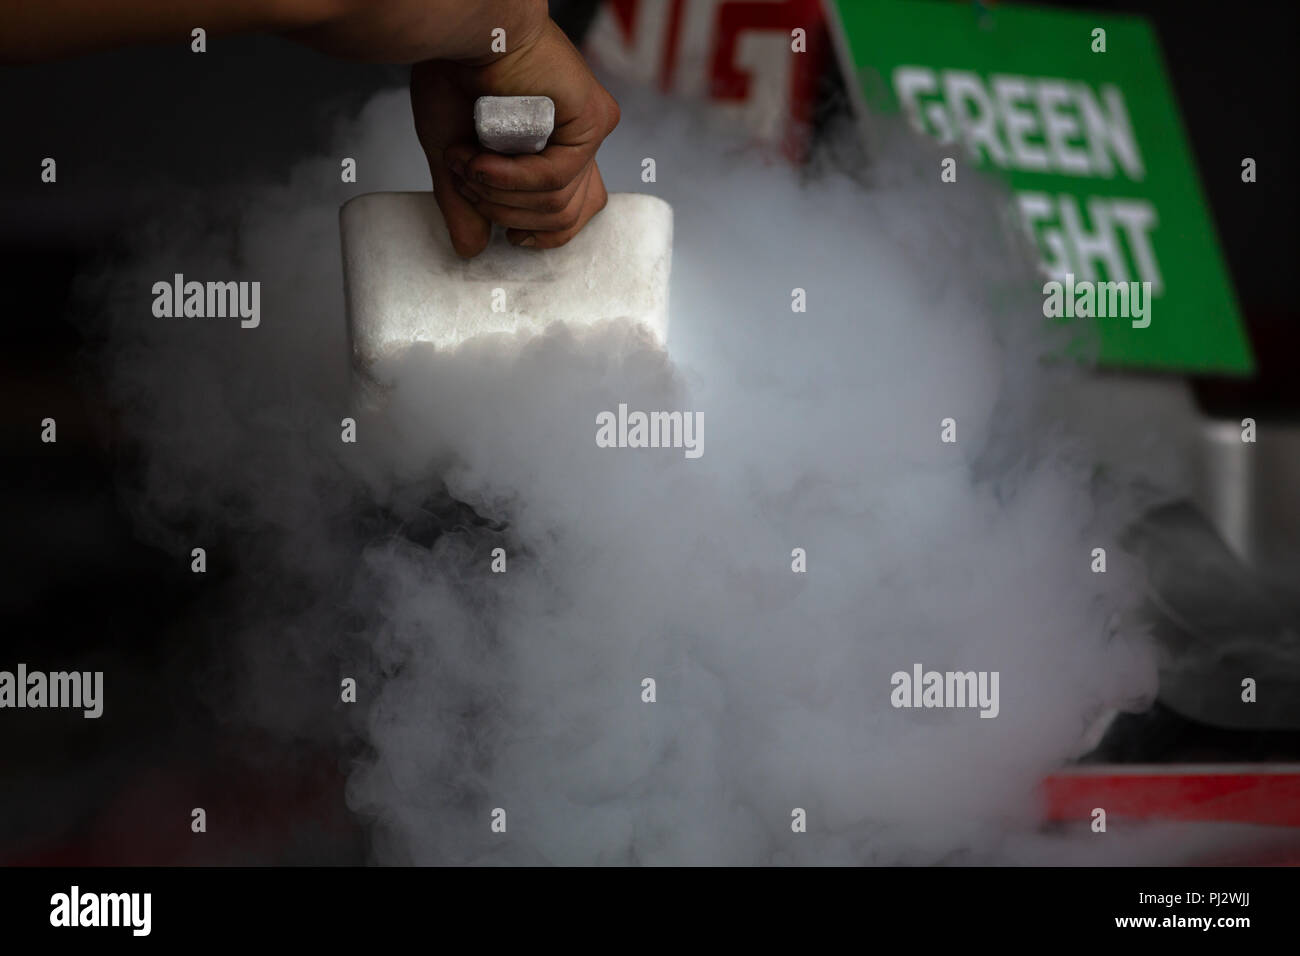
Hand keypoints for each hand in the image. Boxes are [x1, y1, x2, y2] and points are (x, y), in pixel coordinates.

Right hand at [411, 17, 619, 255]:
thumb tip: (472, 251)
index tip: (504, 234)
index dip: (538, 235)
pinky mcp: (596, 118)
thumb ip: (467, 204)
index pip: (570, 219)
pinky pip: (559, 177)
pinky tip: (482, 159)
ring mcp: (591, 132)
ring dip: (499, 192)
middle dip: (504, 211)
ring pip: (558, 204)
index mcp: (556, 153)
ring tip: (467, 160)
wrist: (460, 33)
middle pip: (563, 219)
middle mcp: (580, 145)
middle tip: (466, 179)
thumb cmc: (456, 78)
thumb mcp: (456, 159)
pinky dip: (513, 177)